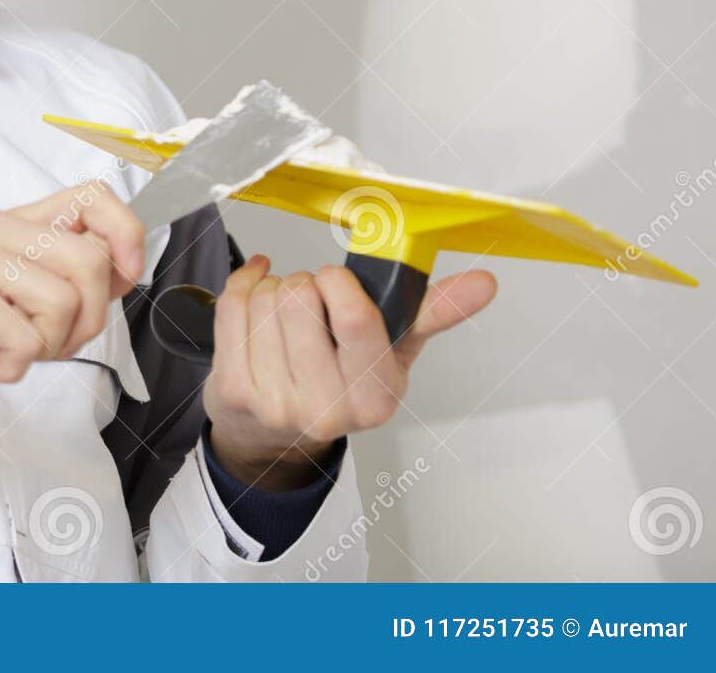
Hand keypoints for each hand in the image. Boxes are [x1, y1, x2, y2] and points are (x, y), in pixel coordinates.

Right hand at [0, 179, 146, 425]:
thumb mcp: (8, 302)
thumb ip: (56, 284)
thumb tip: (120, 275)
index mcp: (11, 223)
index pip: (93, 197)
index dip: (126, 236)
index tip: (125, 279)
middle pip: (91, 259)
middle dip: (86, 321)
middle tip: (46, 345)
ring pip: (64, 301)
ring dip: (46, 347)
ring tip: (7, 354)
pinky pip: (26, 337)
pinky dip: (12, 365)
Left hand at [202, 255, 496, 489]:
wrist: (272, 433)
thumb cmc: (340, 380)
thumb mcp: (393, 352)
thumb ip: (434, 313)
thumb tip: (483, 282)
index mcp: (375, 397)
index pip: (356, 319)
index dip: (339, 283)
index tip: (336, 282)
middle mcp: (326, 408)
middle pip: (300, 298)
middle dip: (304, 286)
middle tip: (310, 305)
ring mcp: (275, 402)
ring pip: (264, 299)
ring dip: (273, 291)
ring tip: (285, 313)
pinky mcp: (233, 390)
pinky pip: (232, 306)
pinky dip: (243, 287)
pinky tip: (256, 298)